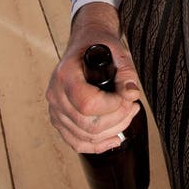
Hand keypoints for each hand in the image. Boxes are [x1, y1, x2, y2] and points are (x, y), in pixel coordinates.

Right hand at [46, 2, 143, 153]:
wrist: (85, 44)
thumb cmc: (98, 46)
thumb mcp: (117, 50)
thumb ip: (127, 71)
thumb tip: (132, 94)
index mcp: (66, 74)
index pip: (87, 103)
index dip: (113, 105)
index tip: (128, 96)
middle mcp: (56, 94)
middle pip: (88, 124)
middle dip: (118, 118)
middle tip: (133, 105)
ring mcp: (55, 110)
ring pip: (85, 136)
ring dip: (113, 130)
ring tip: (128, 114)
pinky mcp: (60, 121)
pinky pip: (77, 142)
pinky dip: (98, 145)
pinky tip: (115, 138)